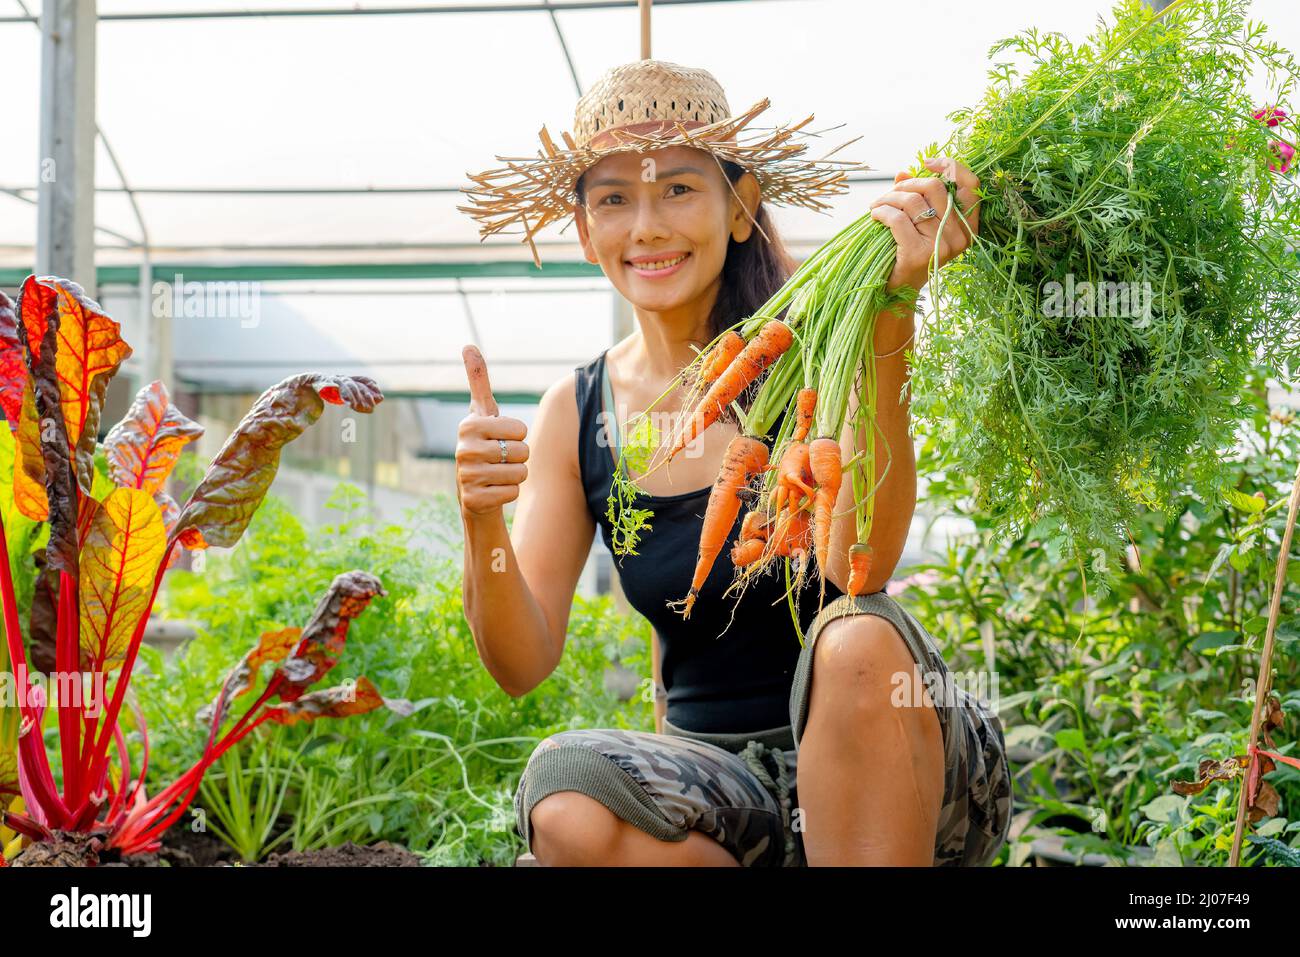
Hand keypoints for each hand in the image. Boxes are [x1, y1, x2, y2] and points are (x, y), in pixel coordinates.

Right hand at [456, 345, 529, 516]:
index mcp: (469, 425)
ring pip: (520, 473)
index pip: (521, 429)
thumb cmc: (484, 444)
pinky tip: (495, 491)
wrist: (474, 490)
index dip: (518, 436)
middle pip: (522, 451)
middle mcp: (463, 449)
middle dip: (518, 457)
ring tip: (498, 474)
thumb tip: (468, 345)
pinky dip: (510, 493)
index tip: (500, 438)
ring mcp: (466, 476)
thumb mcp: (483, 413)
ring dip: (516, 476)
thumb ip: (478, 380)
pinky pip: (513, 493)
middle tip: (500, 459)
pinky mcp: (473, 500)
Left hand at [869, 155, 980, 296]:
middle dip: (908, 184)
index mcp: (969, 227)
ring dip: (889, 198)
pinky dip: (881, 212)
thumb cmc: (910, 253)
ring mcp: (942, 246)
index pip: (971, 186)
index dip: (951, 167)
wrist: (898, 292)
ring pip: (913, 202)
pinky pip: (898, 219)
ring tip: (877, 206)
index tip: (927, 163)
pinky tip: (874, 216)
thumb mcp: (920, 224)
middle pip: (936, 188)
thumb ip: (917, 197)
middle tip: (890, 193)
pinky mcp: (919, 254)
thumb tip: (903, 172)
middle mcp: (961, 236)